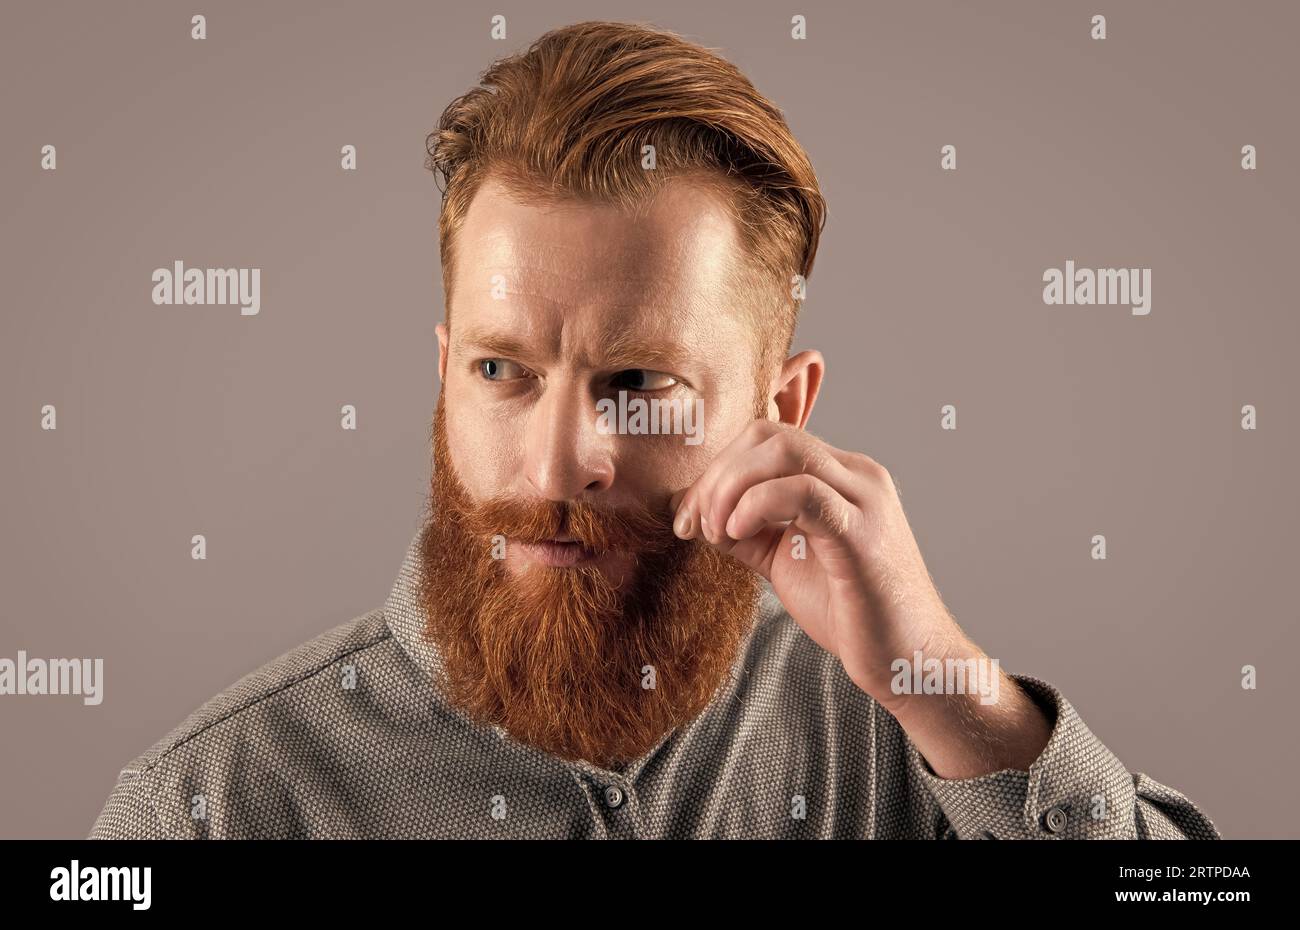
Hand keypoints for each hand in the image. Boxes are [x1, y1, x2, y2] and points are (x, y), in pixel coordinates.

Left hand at [669, 418, 962, 713]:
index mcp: (840, 475)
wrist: (908, 659)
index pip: (767, 439)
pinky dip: (757, 504)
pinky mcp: (861, 533)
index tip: (688, 518)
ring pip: (784, 451)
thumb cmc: (851, 612)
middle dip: (717, 474)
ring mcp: (863, 499)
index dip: (717, 469)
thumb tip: (693, 511)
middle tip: (695, 524)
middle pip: (769, 436)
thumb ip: (746, 530)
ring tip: (717, 532)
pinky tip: (737, 533)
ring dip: (731, 487)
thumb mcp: (783, 560)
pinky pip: (803, 492)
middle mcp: (857, 475)